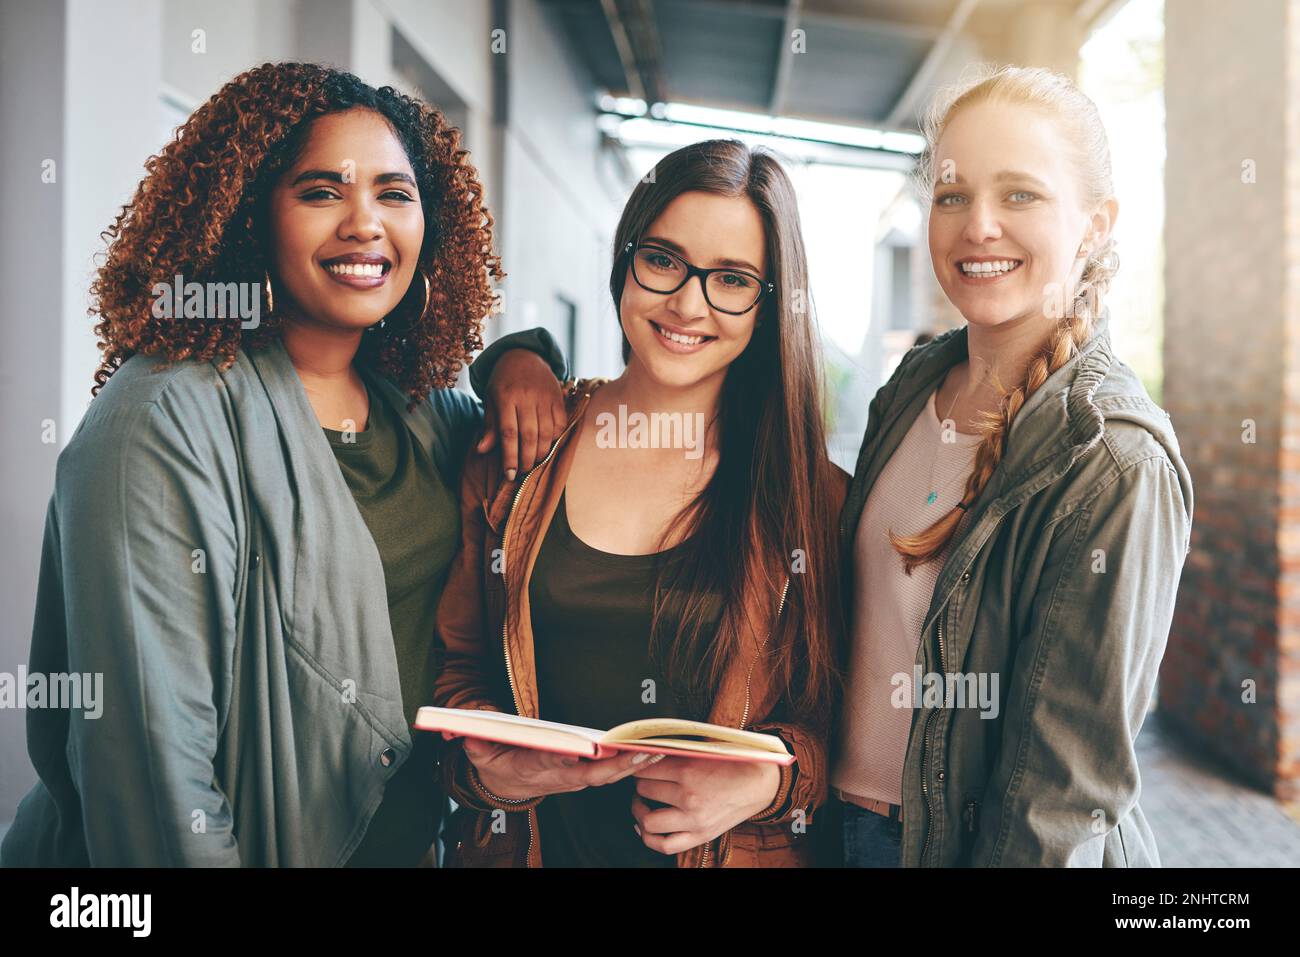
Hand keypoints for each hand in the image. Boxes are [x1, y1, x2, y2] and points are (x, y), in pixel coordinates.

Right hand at [457, 735, 659, 800]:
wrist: (504, 786)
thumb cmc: (495, 761)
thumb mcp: (478, 751)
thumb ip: (472, 739)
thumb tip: (456, 727)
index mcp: (530, 767)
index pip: (547, 761)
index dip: (562, 757)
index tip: (578, 750)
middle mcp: (557, 776)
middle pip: (589, 774)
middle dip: (615, 764)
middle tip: (638, 749)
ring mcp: (573, 780)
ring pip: (606, 776)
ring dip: (632, 764)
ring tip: (656, 748)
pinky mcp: (583, 778)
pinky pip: (611, 774)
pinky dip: (632, 765)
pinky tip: (653, 752)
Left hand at [476, 349, 566, 480]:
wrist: (524, 356)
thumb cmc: (503, 382)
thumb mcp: (491, 400)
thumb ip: (490, 426)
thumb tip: (481, 450)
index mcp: (505, 397)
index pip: (508, 433)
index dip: (509, 456)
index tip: (509, 474)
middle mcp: (526, 396)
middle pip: (529, 435)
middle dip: (526, 459)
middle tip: (522, 472)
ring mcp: (544, 396)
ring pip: (546, 432)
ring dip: (541, 452)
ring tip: (534, 463)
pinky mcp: (557, 397)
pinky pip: (560, 423)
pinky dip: (555, 438)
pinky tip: (547, 445)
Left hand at [630, 757, 780, 854]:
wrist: (761, 784)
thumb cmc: (735, 763)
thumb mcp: (706, 748)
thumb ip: (678, 749)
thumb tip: (650, 748)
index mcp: (689, 769)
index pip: (646, 767)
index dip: (640, 763)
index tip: (641, 763)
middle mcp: (689, 796)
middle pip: (644, 790)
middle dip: (640, 783)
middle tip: (643, 780)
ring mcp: (694, 820)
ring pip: (648, 821)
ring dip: (639, 811)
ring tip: (641, 803)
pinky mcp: (700, 835)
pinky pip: (665, 845)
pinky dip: (650, 838)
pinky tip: (646, 827)